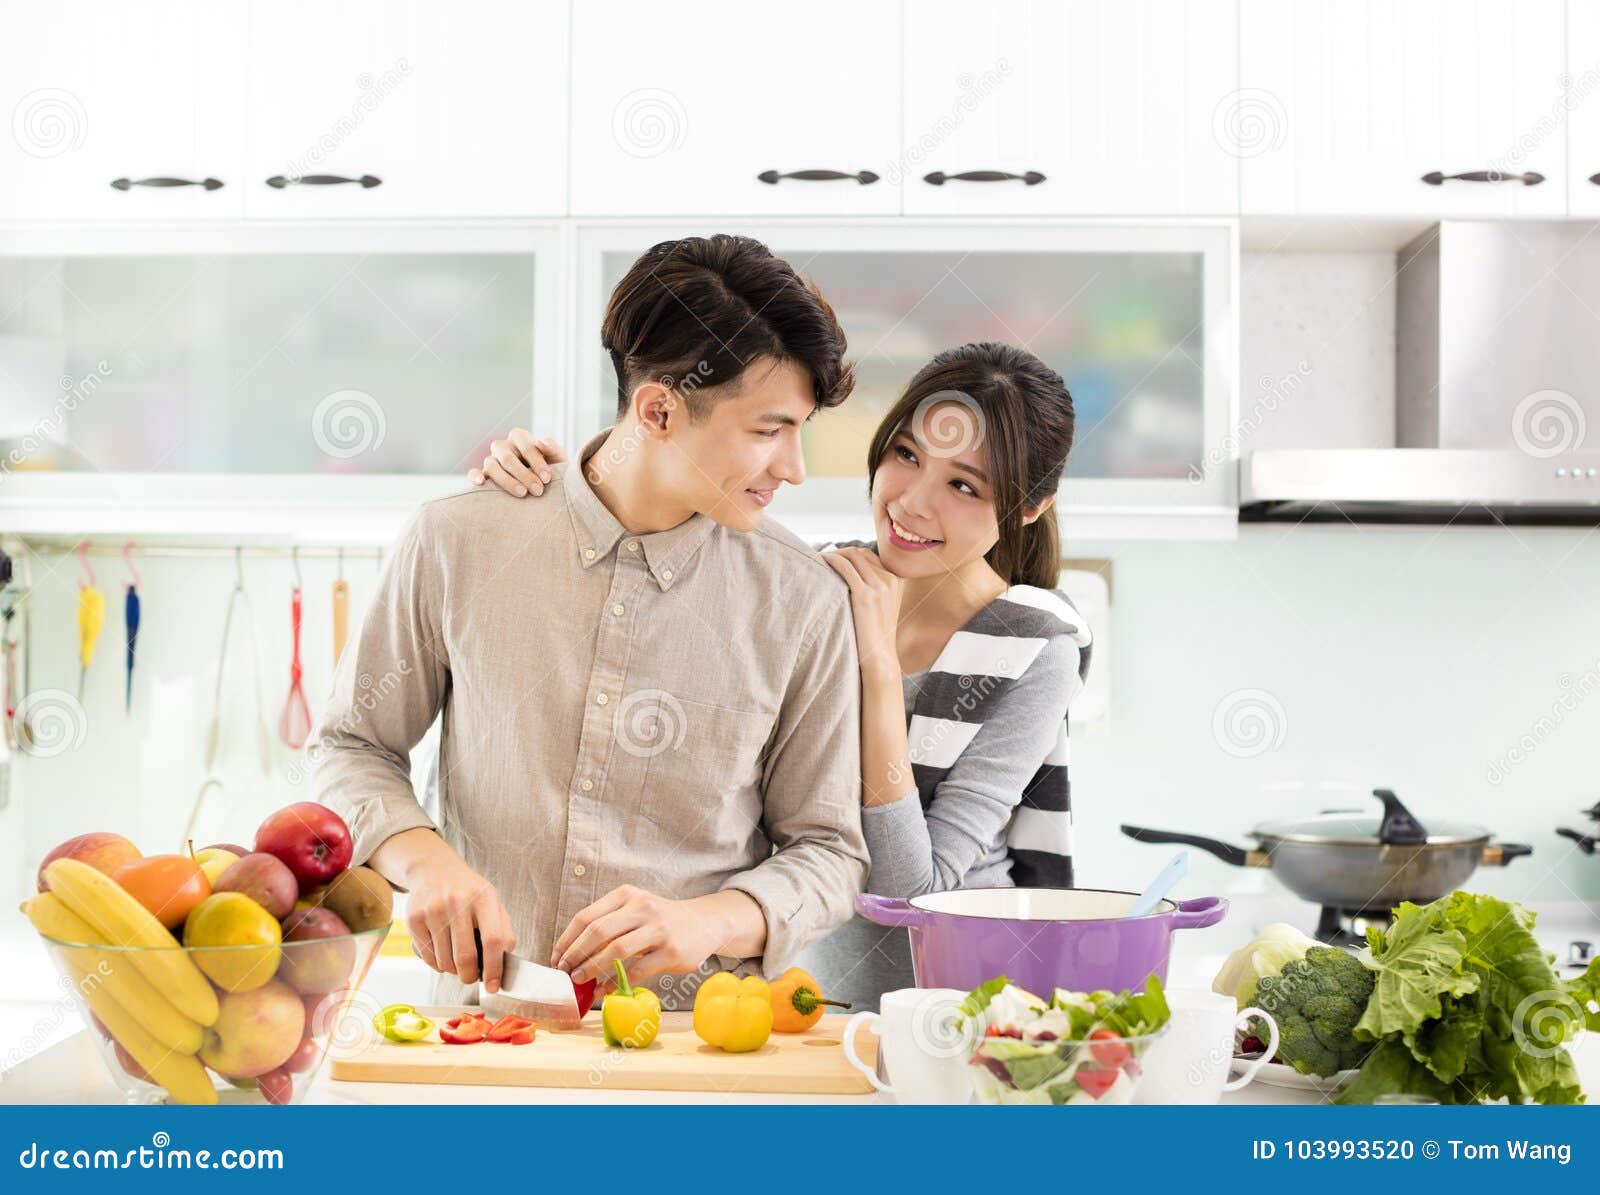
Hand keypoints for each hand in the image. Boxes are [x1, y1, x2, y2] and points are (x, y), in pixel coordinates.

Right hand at [379, 831, 517, 991]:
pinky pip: (428, 958)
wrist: (434, 870)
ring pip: (445, 962)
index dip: (495, 968)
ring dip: (454, 971)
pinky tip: (443, 952)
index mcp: (484, 897)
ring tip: (457, 959)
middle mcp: (458, 902)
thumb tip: (504, 963)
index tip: (493, 986)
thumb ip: (503, 930)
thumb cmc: (469, 892)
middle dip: (470, 976)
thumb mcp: (492, 902)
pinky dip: (438, 965)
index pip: (493, 940)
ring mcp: (433, 910)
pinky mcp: (414, 918)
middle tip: (472, 976)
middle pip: (466, 957)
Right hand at [467, 428, 566, 496]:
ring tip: (522, 494)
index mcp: (519, 437)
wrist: (544, 485)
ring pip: (491, 466)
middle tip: (538, 491)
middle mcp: (503, 447)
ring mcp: (491, 460)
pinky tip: (482, 483)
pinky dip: (474, 476)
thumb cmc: (551, 469)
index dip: (537, 462)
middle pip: (508, 458)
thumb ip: (552, 448)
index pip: (525, 445)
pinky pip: (473, 472)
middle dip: (524, 475)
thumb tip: (541, 442)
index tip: (547, 479)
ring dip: (507, 481)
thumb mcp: (557, 458)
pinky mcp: (483, 474)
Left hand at [550, 885, 738, 988]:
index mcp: (627, 895)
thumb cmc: (661, 919)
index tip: (556, 958)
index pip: (587, 916)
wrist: (704, 923)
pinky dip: (615, 983)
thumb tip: (571, 954)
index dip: (566, 940)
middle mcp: (642, 907)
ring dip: (592, 968)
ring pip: (616, 950)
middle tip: (565, 972)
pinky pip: (636, 970)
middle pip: (598, 931)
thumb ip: (608, 924)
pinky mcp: (671, 952)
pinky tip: (604, 991)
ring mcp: (659, 929)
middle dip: (575, 955)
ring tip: (580, 981)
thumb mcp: (636, 908)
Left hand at [823, 547, 903, 682]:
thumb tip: (849, 579)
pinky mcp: (865, 595)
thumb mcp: (881, 609)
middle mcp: (889, 580)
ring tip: (816, 560)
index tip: (831, 558)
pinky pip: (844, 567)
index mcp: (895, 580)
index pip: (868, 556)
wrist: (880, 658)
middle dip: (838, 552)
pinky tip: (819, 562)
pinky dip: (831, 560)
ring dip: (832, 554)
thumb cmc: (874, 637)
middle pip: (859, 553)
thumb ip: (874, 591)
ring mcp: (879, 586)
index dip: (847, 554)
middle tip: (820, 558)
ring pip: (851, 556)